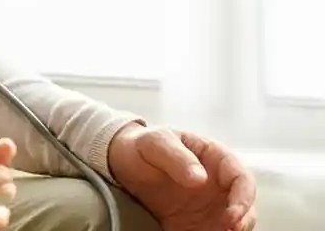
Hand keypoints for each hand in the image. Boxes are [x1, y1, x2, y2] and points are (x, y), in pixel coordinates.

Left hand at [107, 123, 256, 230]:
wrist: (120, 160)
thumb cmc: (142, 145)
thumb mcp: (156, 143)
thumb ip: (177, 157)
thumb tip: (200, 178)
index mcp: (216, 157)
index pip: (241, 178)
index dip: (243, 197)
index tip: (233, 213)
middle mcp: (218, 183)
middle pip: (244, 205)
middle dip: (242, 221)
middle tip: (228, 230)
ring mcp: (209, 204)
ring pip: (232, 222)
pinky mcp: (195, 221)